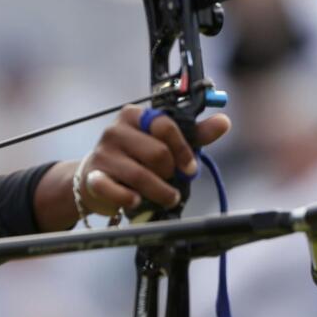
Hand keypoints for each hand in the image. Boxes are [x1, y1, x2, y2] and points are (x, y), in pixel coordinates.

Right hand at [33, 105, 230, 231]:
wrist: (95, 178)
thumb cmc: (135, 157)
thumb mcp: (163, 142)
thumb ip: (193, 133)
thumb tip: (223, 122)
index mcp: (134, 115)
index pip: (165, 125)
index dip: (183, 149)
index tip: (190, 168)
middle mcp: (115, 130)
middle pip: (157, 153)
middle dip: (171, 173)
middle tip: (174, 183)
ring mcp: (103, 154)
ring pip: (141, 175)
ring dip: (161, 192)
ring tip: (168, 197)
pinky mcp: (93, 178)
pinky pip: (117, 191)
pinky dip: (131, 199)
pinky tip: (137, 201)